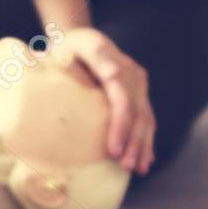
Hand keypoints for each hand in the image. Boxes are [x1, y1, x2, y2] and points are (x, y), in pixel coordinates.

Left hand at [57, 28, 154, 174]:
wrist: (79, 39)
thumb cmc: (63, 49)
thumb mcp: (61, 48)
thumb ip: (65, 60)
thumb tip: (96, 76)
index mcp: (108, 57)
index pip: (119, 95)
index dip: (120, 123)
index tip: (114, 149)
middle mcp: (129, 69)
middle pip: (136, 110)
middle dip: (133, 141)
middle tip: (125, 166)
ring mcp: (137, 81)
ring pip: (145, 116)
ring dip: (142, 145)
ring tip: (138, 169)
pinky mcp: (139, 92)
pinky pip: (146, 118)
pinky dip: (146, 140)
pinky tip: (146, 160)